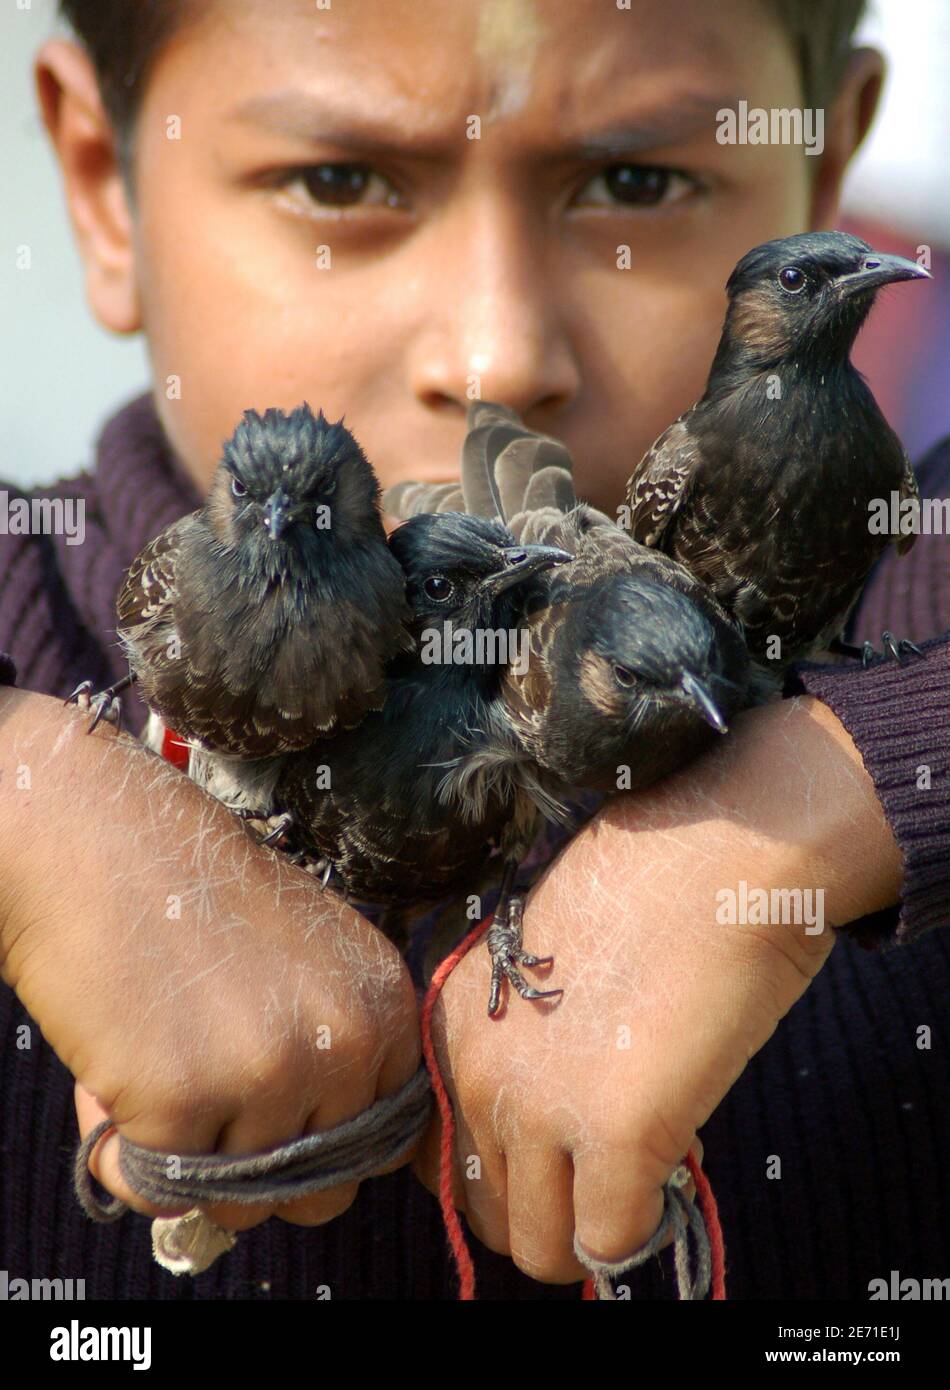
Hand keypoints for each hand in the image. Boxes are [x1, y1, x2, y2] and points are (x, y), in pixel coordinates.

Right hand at [0, 688, 419, 1231]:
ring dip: (191, 1165)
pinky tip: (112, 1091)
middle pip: (323, 1190)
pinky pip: (161, 1193)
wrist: (101, 841)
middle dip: (262, 1176)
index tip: (271, 1119)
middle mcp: (344, 1043)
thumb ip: (327, 1052)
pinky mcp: (183, 1099)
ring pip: (243, 1203)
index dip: (317, 1145)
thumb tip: (305, 1174)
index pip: (380, 1142)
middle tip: (208, 1117)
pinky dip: (126, 1162)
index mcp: (386, 1007)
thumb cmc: (196, 896)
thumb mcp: (307, 959)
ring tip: (155, 1078)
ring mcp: (267, 1073)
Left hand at [415, 694, 901, 1281]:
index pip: (446, 1160)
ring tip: (651, 1152)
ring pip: (541, 1248)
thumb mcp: (543, 965)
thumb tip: (557, 1127)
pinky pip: (609, 1242)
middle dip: (558, 1204)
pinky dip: (647, 1223)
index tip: (570, 1136)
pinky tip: (680, 1151)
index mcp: (453, 1028)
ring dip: (598, 1222)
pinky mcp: (613, 1132)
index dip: (516, 1165)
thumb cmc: (648, 892)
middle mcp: (474, 1072)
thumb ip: (525, 1043)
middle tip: (620, 1153)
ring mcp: (536, 1106)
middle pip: (491, 1215)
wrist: (714, 849)